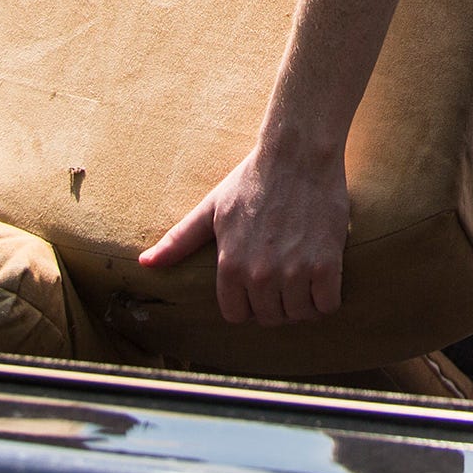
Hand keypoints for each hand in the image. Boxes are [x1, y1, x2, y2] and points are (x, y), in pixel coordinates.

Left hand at [139, 140, 350, 325]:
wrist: (298, 155)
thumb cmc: (253, 180)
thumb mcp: (211, 209)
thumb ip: (178, 240)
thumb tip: (145, 263)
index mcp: (229, 265)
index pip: (237, 315)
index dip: (248, 303)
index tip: (258, 288)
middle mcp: (259, 274)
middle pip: (269, 317)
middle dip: (276, 305)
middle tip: (284, 281)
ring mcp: (294, 271)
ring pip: (299, 315)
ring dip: (303, 304)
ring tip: (304, 280)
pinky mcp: (326, 264)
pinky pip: (327, 305)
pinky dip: (327, 298)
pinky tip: (324, 279)